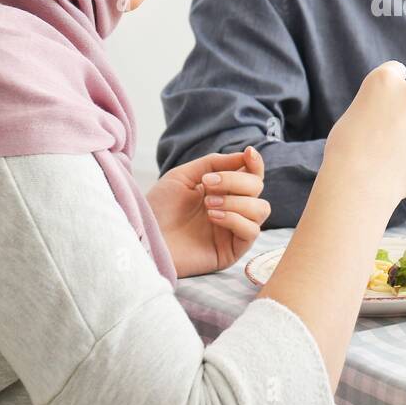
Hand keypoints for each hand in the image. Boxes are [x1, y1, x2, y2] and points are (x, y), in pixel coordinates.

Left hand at [147, 147, 269, 276]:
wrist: (144, 236)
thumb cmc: (158, 208)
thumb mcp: (183, 176)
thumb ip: (214, 163)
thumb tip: (246, 155)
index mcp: (223, 191)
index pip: (251, 175)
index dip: (255, 163)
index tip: (248, 153)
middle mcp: (232, 209)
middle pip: (257, 188)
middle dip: (236, 181)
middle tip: (208, 184)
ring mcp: (233, 230)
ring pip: (261, 209)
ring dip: (237, 201)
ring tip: (208, 204)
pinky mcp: (232, 251)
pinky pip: (251, 231)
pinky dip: (235, 219)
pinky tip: (212, 217)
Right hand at [321, 60, 405, 209]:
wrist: (359, 184)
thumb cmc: (346, 152)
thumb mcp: (355, 114)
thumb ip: (380, 105)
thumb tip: (395, 113)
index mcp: (387, 79)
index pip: (397, 71)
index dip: (391, 90)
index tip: (386, 106)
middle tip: (393, 134)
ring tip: (401, 153)